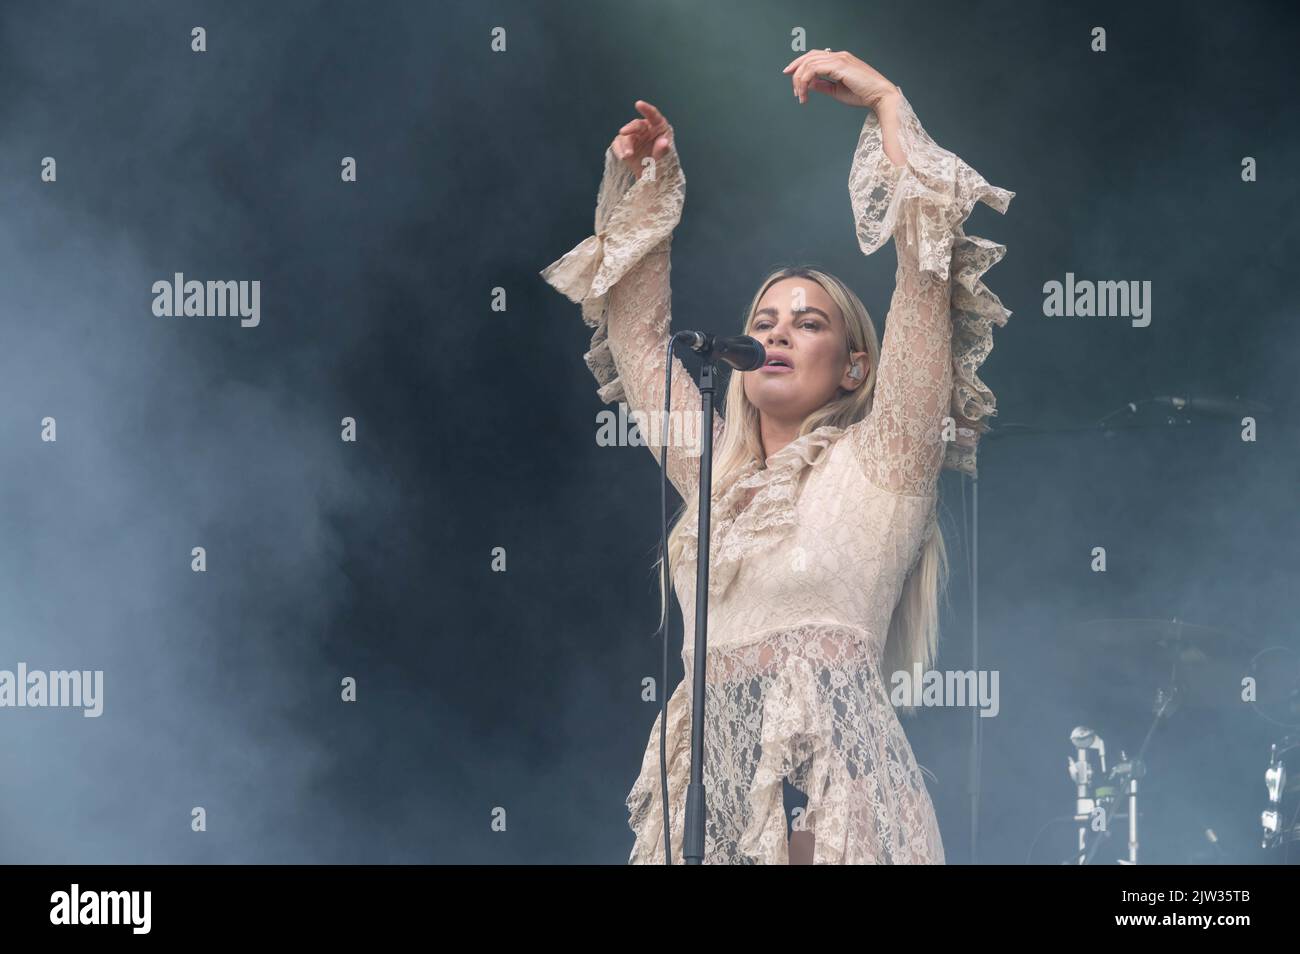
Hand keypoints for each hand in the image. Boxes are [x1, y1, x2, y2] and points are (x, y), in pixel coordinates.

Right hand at [610, 100, 673, 176]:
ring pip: (626, 135)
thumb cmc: (662, 166)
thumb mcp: (665, 160)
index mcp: (659, 128)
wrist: (652, 179)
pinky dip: (619, 150)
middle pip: (636, 125)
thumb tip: (663, 143)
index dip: (646, 109)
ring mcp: (635, 136)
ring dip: (624, 145)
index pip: (653, 115)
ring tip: (626, 156)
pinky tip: (622, 157)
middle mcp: (646, 129)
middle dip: (630, 128)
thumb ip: (663, 151)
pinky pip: (618, 144)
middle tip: (623, 132)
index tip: (638, 104)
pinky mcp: (625, 145)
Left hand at [782, 49, 898, 109]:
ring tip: (800, 96)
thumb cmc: (862, 94)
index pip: (814, 56)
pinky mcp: (839, 65)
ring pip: (809, 64)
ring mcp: (839, 59)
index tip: (789, 75)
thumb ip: (822, 85)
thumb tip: (808, 83)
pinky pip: (814, 70)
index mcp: (838, 59)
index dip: (799, 64)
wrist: (879, 95)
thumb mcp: (836, 90)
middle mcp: (838, 56)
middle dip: (796, 72)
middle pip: (808, 57)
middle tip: (794, 91)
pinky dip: (805, 82)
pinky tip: (805, 93)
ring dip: (800, 81)